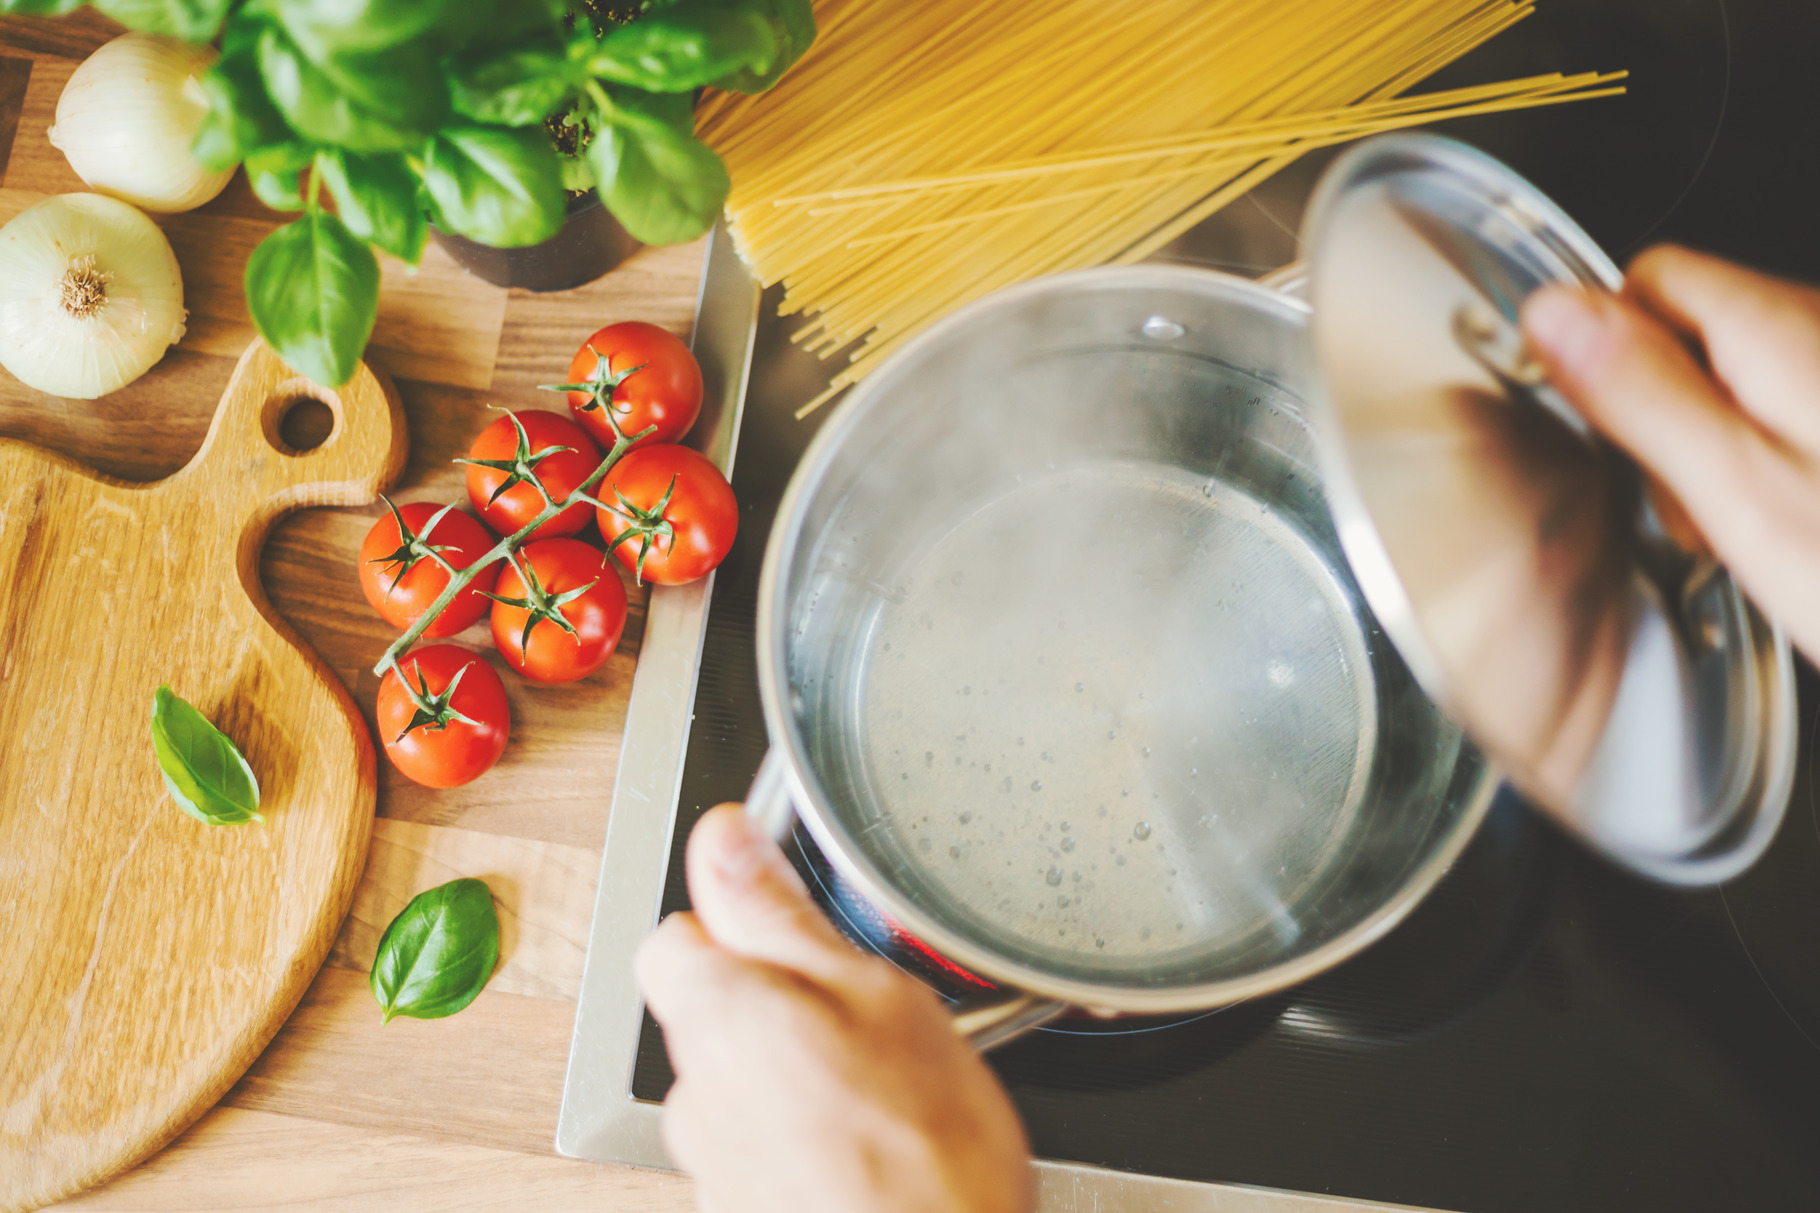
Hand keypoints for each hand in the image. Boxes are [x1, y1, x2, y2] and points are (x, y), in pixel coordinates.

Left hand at [635, 805, 1033, 1212]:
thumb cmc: (925, 1159)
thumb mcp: (873, 997)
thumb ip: (779, 914)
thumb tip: (723, 838)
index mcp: (718, 1017)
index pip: (675, 932)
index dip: (735, 918)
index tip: (792, 920)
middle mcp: (696, 1096)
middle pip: (711, 1011)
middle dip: (777, 1001)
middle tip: (863, 1013)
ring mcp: (716, 1166)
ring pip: (743, 1081)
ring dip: (797, 1072)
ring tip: (882, 1089)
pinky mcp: (743, 1210)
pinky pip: (764, 1144)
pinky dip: (807, 1134)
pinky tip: (873, 1145)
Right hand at [1523, 245, 1819, 664]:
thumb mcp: (1739, 496)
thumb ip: (1641, 395)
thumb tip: (1554, 315)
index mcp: (1778, 332)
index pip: (1646, 278)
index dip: (1608, 350)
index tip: (1613, 428)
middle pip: (1696, 329)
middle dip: (1668, 412)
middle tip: (1695, 503)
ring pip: (1746, 378)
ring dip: (1726, 449)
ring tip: (1759, 528)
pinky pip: (1799, 417)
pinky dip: (1782, 468)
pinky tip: (1804, 529)